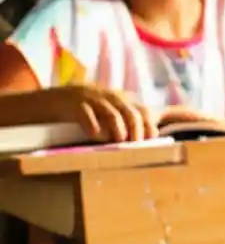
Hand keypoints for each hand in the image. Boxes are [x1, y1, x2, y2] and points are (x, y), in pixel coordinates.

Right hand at [37, 85, 155, 142]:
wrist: (51, 100)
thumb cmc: (85, 111)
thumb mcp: (107, 113)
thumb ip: (127, 122)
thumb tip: (154, 134)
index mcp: (120, 101)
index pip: (142, 111)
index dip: (149, 125)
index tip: (152, 139)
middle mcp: (110, 98)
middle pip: (130, 113)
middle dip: (136, 130)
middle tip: (135, 146)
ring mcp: (92, 99)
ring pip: (112, 113)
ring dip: (118, 128)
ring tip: (119, 141)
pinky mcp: (74, 104)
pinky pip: (85, 113)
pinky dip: (91, 124)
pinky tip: (93, 135)